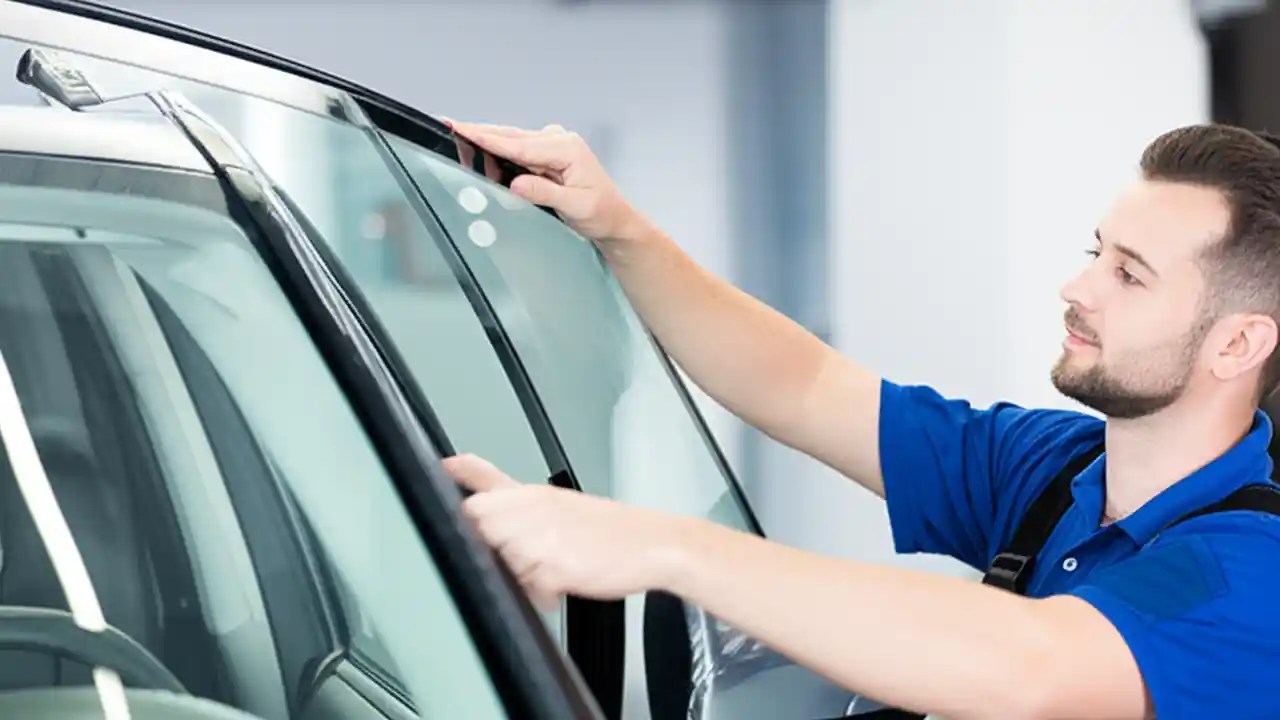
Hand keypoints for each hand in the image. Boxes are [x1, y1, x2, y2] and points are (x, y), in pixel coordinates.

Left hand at [442, 454, 687, 610]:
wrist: (656, 544)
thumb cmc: (615, 531)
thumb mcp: (563, 505)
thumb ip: (521, 504)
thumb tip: (483, 499)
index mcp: (534, 494)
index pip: (483, 479)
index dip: (460, 475)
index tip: (445, 468)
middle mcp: (534, 509)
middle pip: (479, 521)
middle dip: (488, 543)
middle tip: (516, 555)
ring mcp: (542, 537)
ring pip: (502, 557)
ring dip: (518, 571)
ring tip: (548, 570)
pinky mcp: (553, 565)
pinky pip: (528, 585)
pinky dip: (541, 591)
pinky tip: (559, 584)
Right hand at [445, 120, 651, 243]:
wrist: (615, 219)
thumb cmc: (601, 213)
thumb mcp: (576, 207)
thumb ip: (545, 194)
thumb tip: (517, 184)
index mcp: (566, 148)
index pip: (519, 144)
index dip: (488, 139)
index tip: (463, 130)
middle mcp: (558, 140)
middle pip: (511, 136)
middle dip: (480, 133)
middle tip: (450, 125)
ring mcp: (552, 144)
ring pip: (512, 141)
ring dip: (488, 143)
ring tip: (459, 142)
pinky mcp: (547, 154)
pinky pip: (518, 150)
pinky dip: (500, 153)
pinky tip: (483, 156)